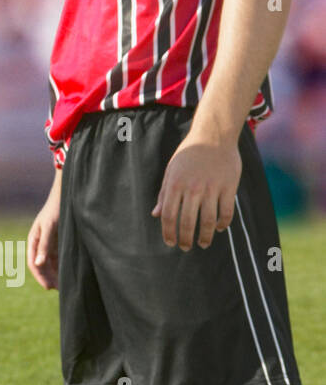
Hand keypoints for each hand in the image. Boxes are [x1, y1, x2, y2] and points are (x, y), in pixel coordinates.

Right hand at [27, 178, 59, 290]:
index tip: (48, 287)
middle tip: (60, 290)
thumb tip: (38, 264)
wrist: (67, 197)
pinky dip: (62, 268)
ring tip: (66, 286)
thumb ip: (43, 245)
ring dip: (55, 275)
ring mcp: (49, 245)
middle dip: (48, 278)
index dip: (40, 276)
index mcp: (33, 241)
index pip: (33, 263)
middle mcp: (40, 244)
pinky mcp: (58, 244)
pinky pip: (58, 260)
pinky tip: (70, 275)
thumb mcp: (49, 228)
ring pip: (50, 265)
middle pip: (41, 266)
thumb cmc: (55, 210)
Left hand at [152, 131, 240, 249]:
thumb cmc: (188, 154)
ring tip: (203, 243)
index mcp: (175, 185)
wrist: (213, 137)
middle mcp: (192, 188)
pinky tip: (219, 229)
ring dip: (206, 236)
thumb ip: (164, 194)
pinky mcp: (228, 187)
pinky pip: (226, 212)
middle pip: (188, 221)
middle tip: (185, 247)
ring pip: (208, 220)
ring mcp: (211, 188)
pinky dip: (223, 224)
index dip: (169, 232)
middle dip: (186, 238)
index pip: (169, 216)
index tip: (171, 243)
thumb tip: (156, 215)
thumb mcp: (171, 171)